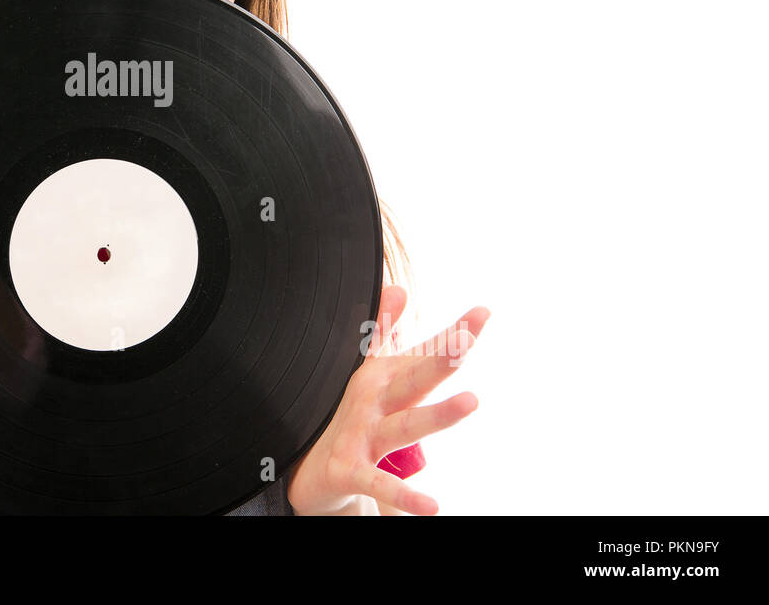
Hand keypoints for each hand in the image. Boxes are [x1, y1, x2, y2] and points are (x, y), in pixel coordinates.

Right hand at [287, 286, 489, 514]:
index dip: (455, 333)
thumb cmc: (352, 415)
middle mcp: (373, 402)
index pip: (426, 353)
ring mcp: (361, 435)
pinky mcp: (351, 471)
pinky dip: (404, 497)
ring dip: (437, 415)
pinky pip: (381, 485)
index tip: (485, 312)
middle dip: (440, 360)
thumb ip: (385, 331)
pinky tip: (433, 508)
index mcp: (383, 378)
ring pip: (406, 425)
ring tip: (472, 402)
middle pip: (415, 378)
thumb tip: (397, 286)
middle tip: (467, 342)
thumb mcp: (370, 373)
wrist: (310, 469)